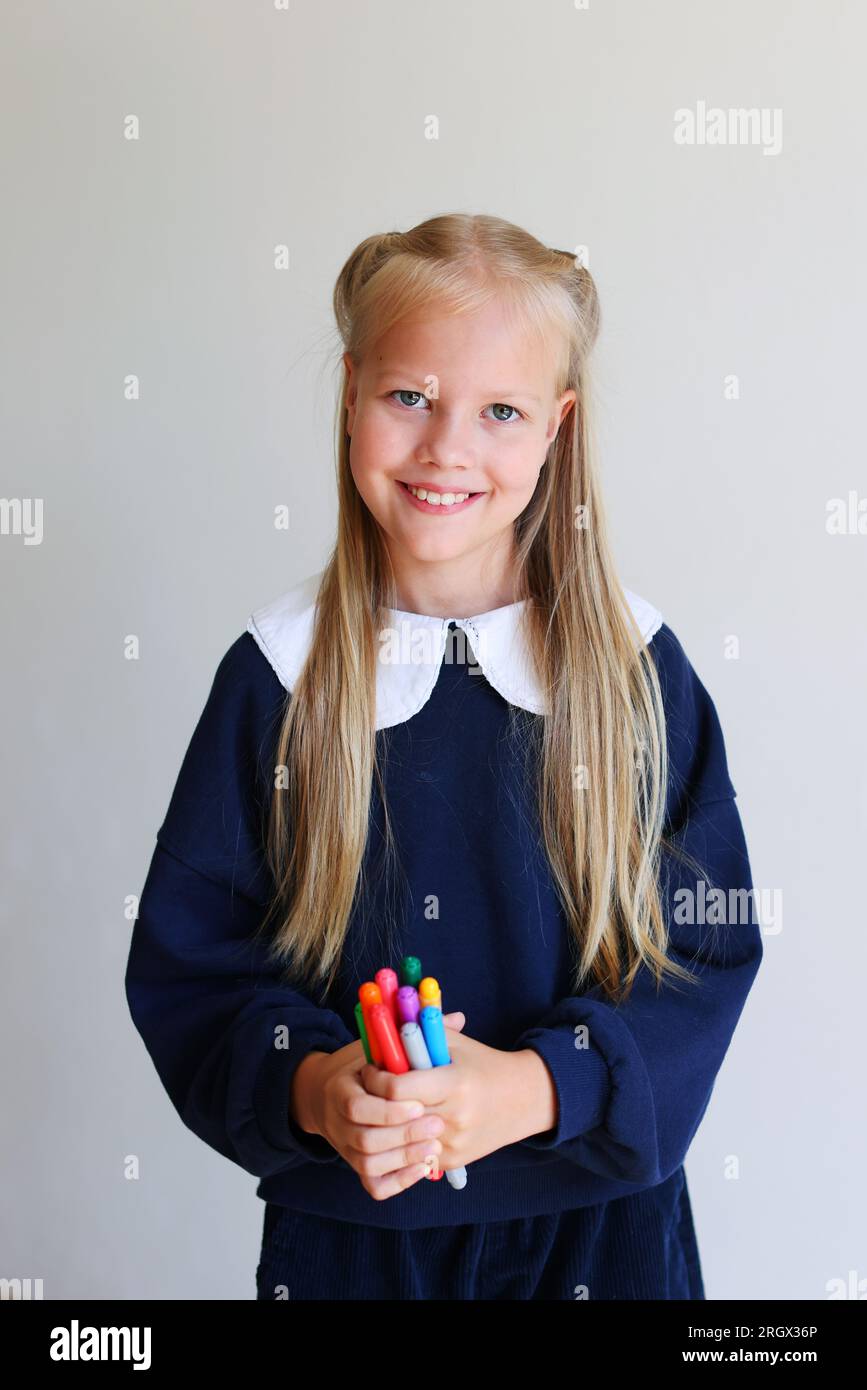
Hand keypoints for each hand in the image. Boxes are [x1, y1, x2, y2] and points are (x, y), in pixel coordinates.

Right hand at [289, 1013, 466, 1200]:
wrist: (323, 1096)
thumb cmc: (359, 1066)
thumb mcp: (375, 1046)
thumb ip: (411, 1035)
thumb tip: (458, 1018)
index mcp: (340, 1087)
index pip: (358, 1105)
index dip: (390, 1107)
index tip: (421, 1101)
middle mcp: (336, 1121)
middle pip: (366, 1139)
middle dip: (403, 1134)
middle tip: (438, 1124)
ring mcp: (345, 1147)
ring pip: (370, 1164)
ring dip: (404, 1157)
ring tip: (435, 1146)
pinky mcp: (356, 1167)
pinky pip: (374, 1184)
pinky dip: (398, 1180)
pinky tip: (423, 1167)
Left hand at [358, 1021, 558, 1171]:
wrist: (523, 1099)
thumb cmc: (483, 1064)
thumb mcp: (454, 1043)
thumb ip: (420, 1033)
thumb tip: (384, 1017)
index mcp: (454, 1083)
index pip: (398, 1088)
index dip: (377, 1079)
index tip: (371, 1069)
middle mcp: (455, 1117)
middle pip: (396, 1115)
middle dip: (375, 1101)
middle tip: (368, 1088)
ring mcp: (454, 1142)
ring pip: (402, 1138)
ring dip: (387, 1123)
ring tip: (382, 1105)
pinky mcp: (453, 1160)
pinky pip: (416, 1152)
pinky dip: (406, 1138)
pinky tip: (404, 1122)